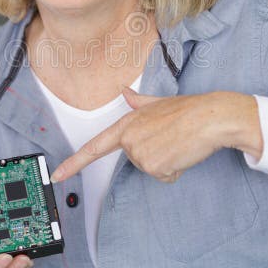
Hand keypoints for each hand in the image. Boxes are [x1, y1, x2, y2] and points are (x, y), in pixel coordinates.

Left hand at [50, 89, 261, 182]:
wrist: (210, 117)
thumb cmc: (188, 110)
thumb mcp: (158, 102)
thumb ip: (138, 102)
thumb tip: (125, 91)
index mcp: (126, 124)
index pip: (94, 147)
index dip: (74, 163)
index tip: (58, 175)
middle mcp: (129, 139)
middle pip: (135, 160)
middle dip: (154, 154)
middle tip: (170, 138)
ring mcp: (140, 154)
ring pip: (151, 170)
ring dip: (166, 162)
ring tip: (178, 143)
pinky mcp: (154, 166)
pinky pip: (163, 177)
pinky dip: (175, 169)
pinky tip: (182, 153)